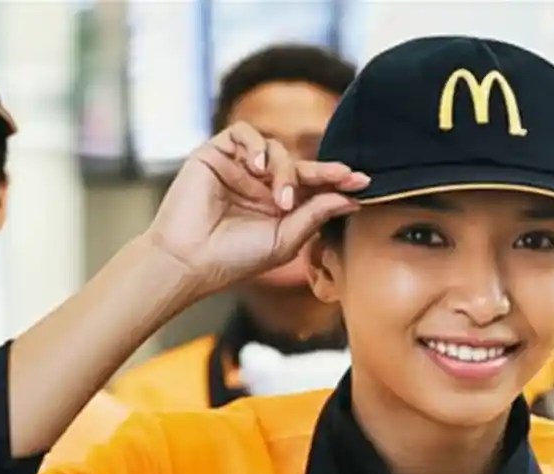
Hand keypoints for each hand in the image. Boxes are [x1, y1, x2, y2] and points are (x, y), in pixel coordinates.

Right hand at [146, 121, 369, 292]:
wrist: (190, 260)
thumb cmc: (234, 258)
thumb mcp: (285, 240)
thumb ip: (315, 215)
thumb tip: (350, 198)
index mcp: (278, 207)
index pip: (313, 187)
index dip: (337, 182)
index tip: (363, 182)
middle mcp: (260, 184)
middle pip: (300, 165)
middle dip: (323, 171)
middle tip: (345, 176)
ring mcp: (239, 168)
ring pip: (276, 149)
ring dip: (286, 170)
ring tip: (280, 198)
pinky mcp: (216, 154)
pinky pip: (244, 133)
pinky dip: (256, 145)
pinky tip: (259, 166)